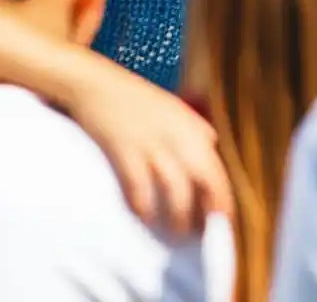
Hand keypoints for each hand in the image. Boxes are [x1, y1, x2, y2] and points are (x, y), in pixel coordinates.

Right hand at [62, 64, 232, 235]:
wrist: (94, 82)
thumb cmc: (135, 98)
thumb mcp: (173, 108)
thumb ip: (195, 127)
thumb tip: (213, 147)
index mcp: (191, 127)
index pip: (217, 169)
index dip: (222, 199)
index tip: (223, 221)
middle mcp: (177, 135)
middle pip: (204, 180)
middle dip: (206, 211)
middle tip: (202, 234)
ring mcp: (150, 142)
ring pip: (175, 189)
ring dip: (178, 217)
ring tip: (177, 234)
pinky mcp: (123, 150)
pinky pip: (139, 187)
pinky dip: (145, 206)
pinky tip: (146, 217)